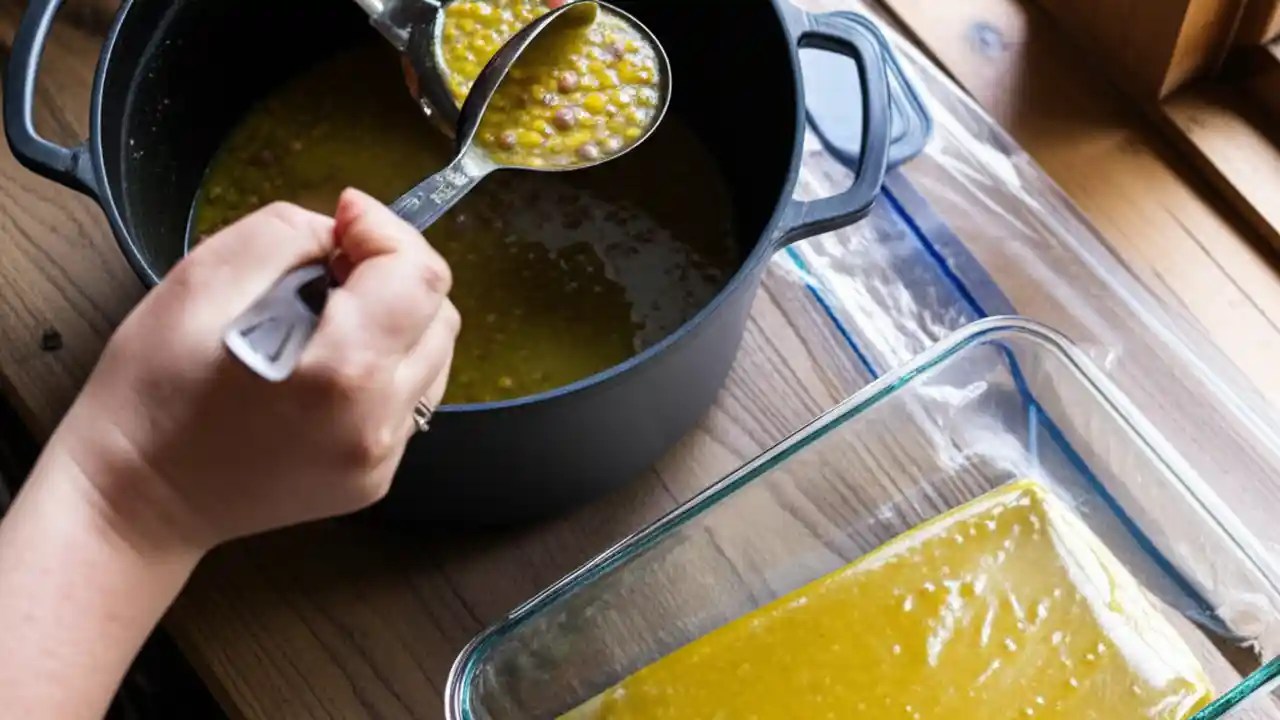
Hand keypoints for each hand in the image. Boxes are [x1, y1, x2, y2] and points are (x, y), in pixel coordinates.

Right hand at [44, 189, 458, 555]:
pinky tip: (326, 365)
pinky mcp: (376, 478)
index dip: (386, 230)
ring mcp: (382, 458)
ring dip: (398, 320)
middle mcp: (379, 422)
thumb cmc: (153, 392)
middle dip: (396, 273)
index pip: (419, 276)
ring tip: (330, 315)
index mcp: (343, 371)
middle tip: (333, 265)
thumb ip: (288, 235)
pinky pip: (409, 400)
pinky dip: (384, 366)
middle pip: (440, 315)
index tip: (344, 217)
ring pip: (434, 358)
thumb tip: (346, 233)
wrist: (137, 499)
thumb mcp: (202, 281)